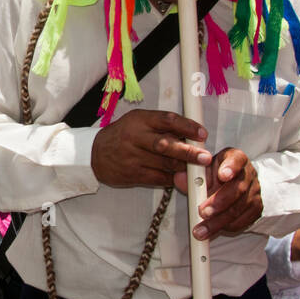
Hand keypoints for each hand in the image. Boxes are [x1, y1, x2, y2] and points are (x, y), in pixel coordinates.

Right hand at [91, 109, 210, 188]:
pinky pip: (158, 178)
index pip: (167, 120)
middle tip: (205, 157)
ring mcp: (133, 157)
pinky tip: (180, 177)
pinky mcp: (132, 174)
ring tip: (197, 168)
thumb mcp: (137, 122)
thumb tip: (190, 133)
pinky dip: (172, 178)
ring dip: (183, 167)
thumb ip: (160, 126)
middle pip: (166, 145)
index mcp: (139, 120)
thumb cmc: (121, 136)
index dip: (187, 126)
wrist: (94, 154)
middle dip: (188, 152)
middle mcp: (135, 137)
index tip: (202, 134)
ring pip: (164, 164)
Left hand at [174, 147, 261, 238]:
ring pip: (238, 209)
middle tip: (202, 212)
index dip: (231, 167)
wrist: (231, 184)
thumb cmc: (214, 174)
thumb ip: (191, 175)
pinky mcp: (256, 208)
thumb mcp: (202, 169)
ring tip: (200, 230)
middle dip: (219, 202)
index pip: (237, 159)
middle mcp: (248, 174)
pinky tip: (213, 231)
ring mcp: (254, 191)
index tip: (222, 175)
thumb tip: (179, 178)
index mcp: (235, 158)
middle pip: (238, 189)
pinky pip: (242, 221)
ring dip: (218, 221)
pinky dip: (227, 227)